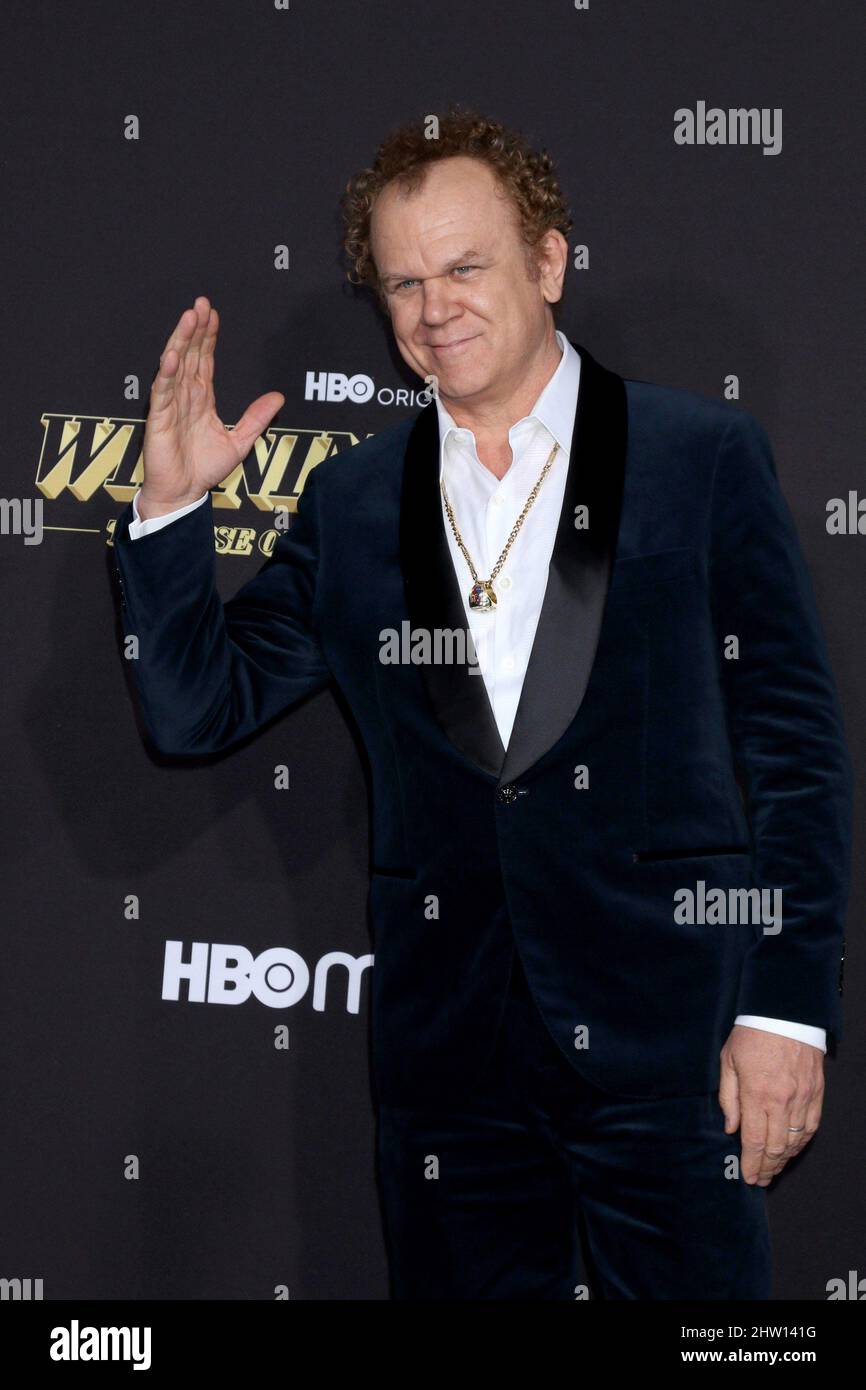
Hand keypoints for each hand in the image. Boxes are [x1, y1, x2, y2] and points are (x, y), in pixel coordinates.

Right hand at [139, 294, 284, 519]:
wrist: (184, 493)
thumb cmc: (204, 469)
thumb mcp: (240, 441)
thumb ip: (257, 418)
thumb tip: (278, 397)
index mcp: (201, 399)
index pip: (204, 360)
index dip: (208, 337)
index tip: (214, 314)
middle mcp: (185, 397)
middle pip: (189, 355)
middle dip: (195, 329)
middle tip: (200, 304)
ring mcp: (170, 406)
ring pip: (175, 367)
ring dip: (181, 342)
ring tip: (188, 318)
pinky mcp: (158, 420)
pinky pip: (162, 393)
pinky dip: (166, 375)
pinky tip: (171, 356)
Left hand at [718, 1025, 823, 1185]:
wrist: (785, 1013)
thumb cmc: (752, 1035)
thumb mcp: (728, 1061)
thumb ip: (728, 1098)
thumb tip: (730, 1128)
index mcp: (756, 1093)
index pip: (753, 1140)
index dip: (751, 1163)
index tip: (747, 1177)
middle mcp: (780, 1100)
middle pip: (775, 1147)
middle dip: (767, 1168)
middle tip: (760, 1180)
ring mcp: (801, 1098)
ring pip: (795, 1140)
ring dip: (784, 1159)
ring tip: (773, 1169)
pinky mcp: (816, 1092)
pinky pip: (811, 1126)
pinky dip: (801, 1142)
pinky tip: (792, 1149)